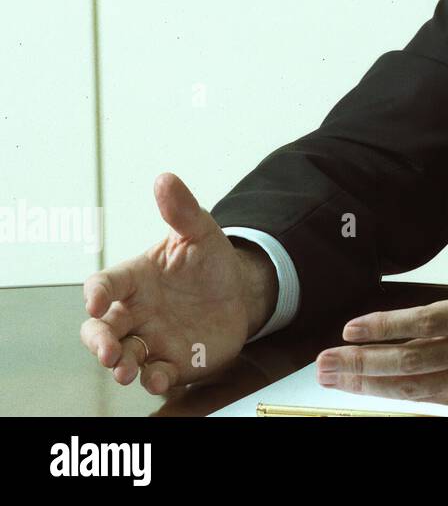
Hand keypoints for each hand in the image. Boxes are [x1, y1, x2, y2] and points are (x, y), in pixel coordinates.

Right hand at [79, 172, 274, 393]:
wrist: (240, 292)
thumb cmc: (209, 261)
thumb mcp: (200, 232)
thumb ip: (181, 210)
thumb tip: (165, 178)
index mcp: (135, 278)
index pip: (103, 284)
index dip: (95, 292)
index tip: (95, 301)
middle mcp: (135, 312)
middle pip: (101, 329)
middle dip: (98, 342)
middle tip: (106, 351)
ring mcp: (151, 339)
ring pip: (123, 356)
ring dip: (120, 365)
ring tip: (126, 370)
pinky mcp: (171, 361)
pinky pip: (155, 375)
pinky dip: (154, 380)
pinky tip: (159, 380)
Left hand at [314, 178, 447, 406]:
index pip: (429, 322)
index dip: (387, 326)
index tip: (351, 328)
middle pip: (412, 359)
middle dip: (364, 362)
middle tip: (326, 360)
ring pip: (414, 386)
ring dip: (369, 383)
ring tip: (333, 376)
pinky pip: (429, 399)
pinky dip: (395, 395)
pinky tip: (369, 389)